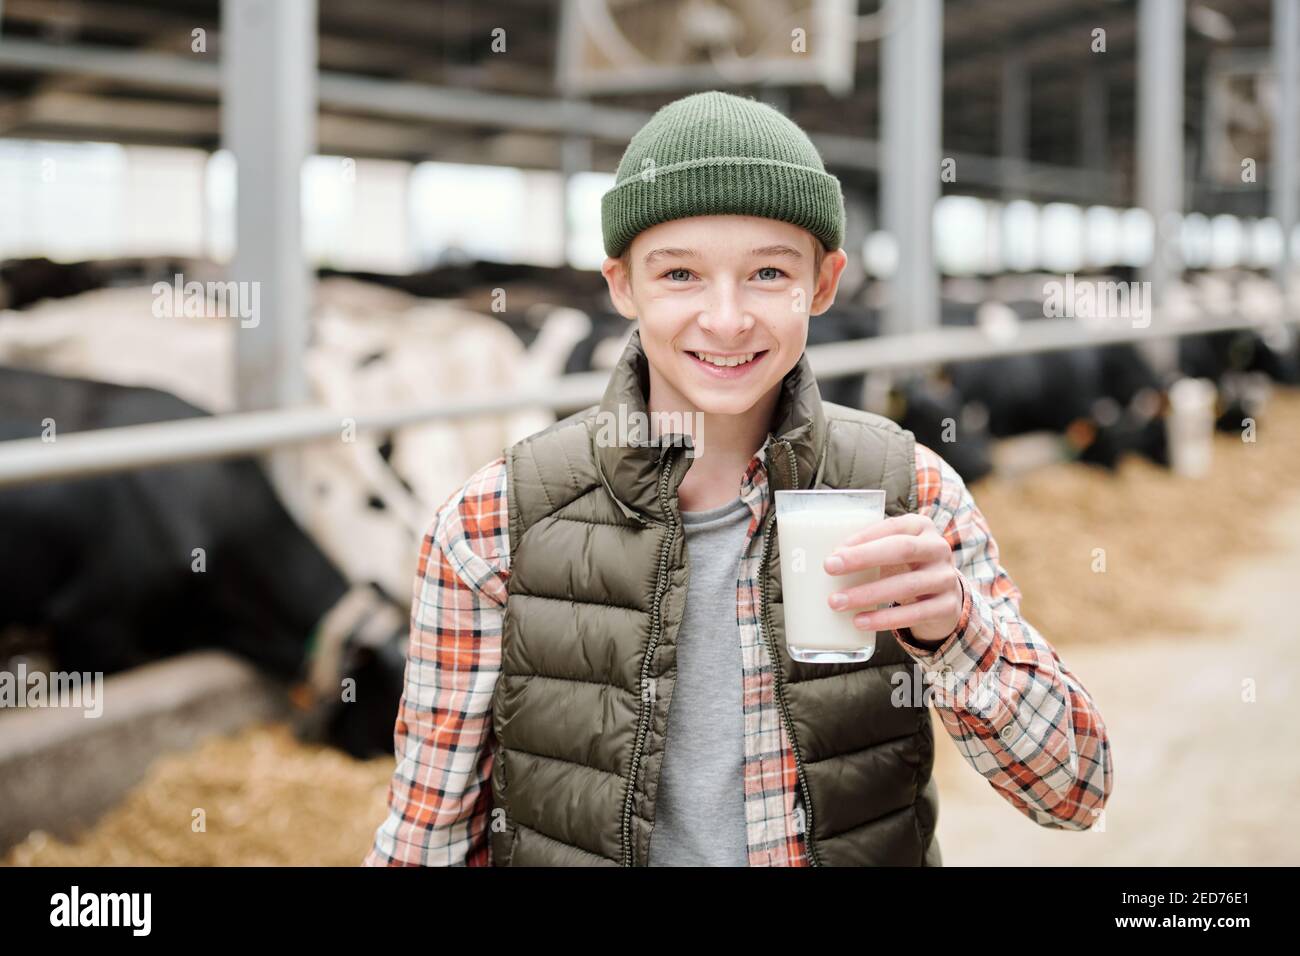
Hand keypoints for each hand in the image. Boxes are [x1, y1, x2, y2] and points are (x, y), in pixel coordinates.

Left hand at [823, 514, 961, 644]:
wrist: (944, 597)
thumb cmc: (906, 568)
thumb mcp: (893, 551)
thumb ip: (868, 549)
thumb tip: (827, 560)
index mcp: (921, 527)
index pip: (891, 526)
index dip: (863, 538)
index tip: (834, 550)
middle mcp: (938, 548)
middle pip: (901, 549)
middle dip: (862, 558)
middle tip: (828, 567)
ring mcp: (946, 578)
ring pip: (906, 585)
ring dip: (867, 594)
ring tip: (836, 602)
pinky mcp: (948, 606)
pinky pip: (915, 614)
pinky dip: (885, 619)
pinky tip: (860, 622)